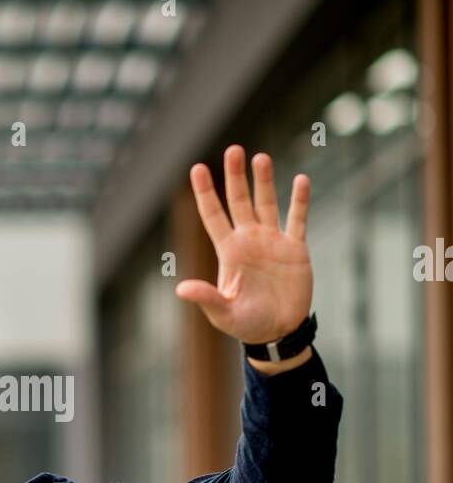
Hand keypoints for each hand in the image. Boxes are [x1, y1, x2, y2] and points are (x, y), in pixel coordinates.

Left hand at [176, 145, 312, 343]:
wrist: (280, 332)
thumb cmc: (248, 325)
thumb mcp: (224, 313)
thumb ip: (206, 298)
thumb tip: (181, 289)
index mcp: (229, 252)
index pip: (213, 216)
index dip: (205, 193)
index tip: (197, 168)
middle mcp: (249, 240)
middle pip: (239, 201)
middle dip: (235, 176)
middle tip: (233, 150)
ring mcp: (272, 242)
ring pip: (267, 203)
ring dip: (264, 181)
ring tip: (259, 158)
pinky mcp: (295, 249)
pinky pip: (298, 220)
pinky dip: (300, 201)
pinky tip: (301, 180)